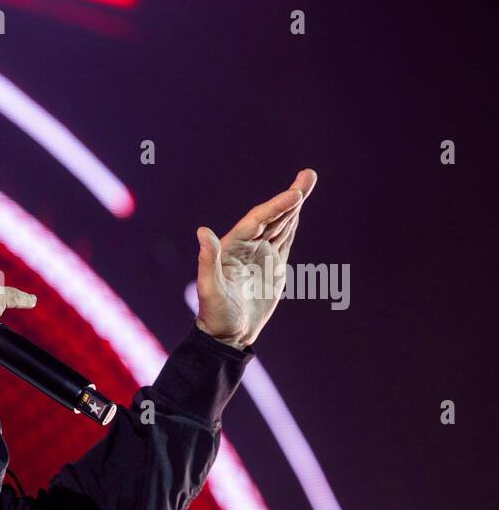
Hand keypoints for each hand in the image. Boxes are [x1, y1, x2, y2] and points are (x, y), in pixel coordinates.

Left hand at [195, 168, 317, 348]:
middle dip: (290, 197)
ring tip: (307, 182)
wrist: (227, 334)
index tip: (294, 194)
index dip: (275, 207)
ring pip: (281, 224)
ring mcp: (260, 254)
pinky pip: (284, 240)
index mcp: (232, 247)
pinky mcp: (272, 266)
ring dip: (294, 206)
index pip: (257, 221)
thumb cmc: (214, 314)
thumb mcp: (209, 289)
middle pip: (271, 216)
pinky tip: (298, 210)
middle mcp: (247, 246)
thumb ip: (208, 260)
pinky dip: (292, 224)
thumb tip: (202, 232)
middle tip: (308, 175)